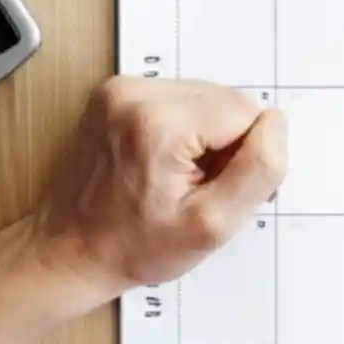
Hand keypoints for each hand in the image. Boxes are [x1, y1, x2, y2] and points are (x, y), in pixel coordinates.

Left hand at [29, 77, 286, 296]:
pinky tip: (162, 164)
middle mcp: (135, 94)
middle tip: (196, 189)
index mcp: (160, 123)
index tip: (214, 189)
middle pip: (225, 100)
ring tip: (176, 178)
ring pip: (204, 98)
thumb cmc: (132, 247)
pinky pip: (177, 99)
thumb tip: (275, 126)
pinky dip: (181, 130)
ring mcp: (119, 90)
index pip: (247, 112)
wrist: (68, 252)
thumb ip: (259, 170)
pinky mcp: (113, 94)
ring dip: (205, 137)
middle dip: (226, 144)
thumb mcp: (212, 226)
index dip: (246, 156)